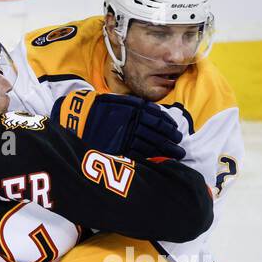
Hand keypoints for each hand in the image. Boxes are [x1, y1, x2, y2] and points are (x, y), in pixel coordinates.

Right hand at [59, 90, 183, 160]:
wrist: (80, 116)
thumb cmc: (102, 107)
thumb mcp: (124, 100)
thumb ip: (141, 107)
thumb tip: (159, 115)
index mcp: (137, 110)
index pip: (160, 121)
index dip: (170, 129)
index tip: (177, 135)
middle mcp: (135, 123)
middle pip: (158, 135)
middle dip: (171, 144)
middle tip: (181, 150)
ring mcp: (126, 136)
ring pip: (150, 146)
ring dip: (164, 152)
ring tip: (174, 157)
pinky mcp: (118, 147)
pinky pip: (137, 154)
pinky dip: (148, 158)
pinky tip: (156, 161)